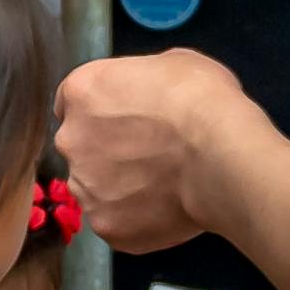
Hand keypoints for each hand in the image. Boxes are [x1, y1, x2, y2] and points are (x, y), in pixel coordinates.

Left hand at [56, 48, 289, 258]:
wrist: (219, 153)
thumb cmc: (201, 98)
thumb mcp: (173, 64)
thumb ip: (143, 82)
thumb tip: (148, 96)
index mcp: (82, 91)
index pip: (72, 102)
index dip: (100, 111)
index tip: (123, 120)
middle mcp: (70, 140)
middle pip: (79, 147)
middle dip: (105, 151)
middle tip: (147, 155)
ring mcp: (85, 187)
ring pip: (94, 189)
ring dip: (118, 187)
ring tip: (161, 186)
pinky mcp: (106, 226)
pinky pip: (117, 222)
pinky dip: (137, 219)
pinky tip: (167, 210)